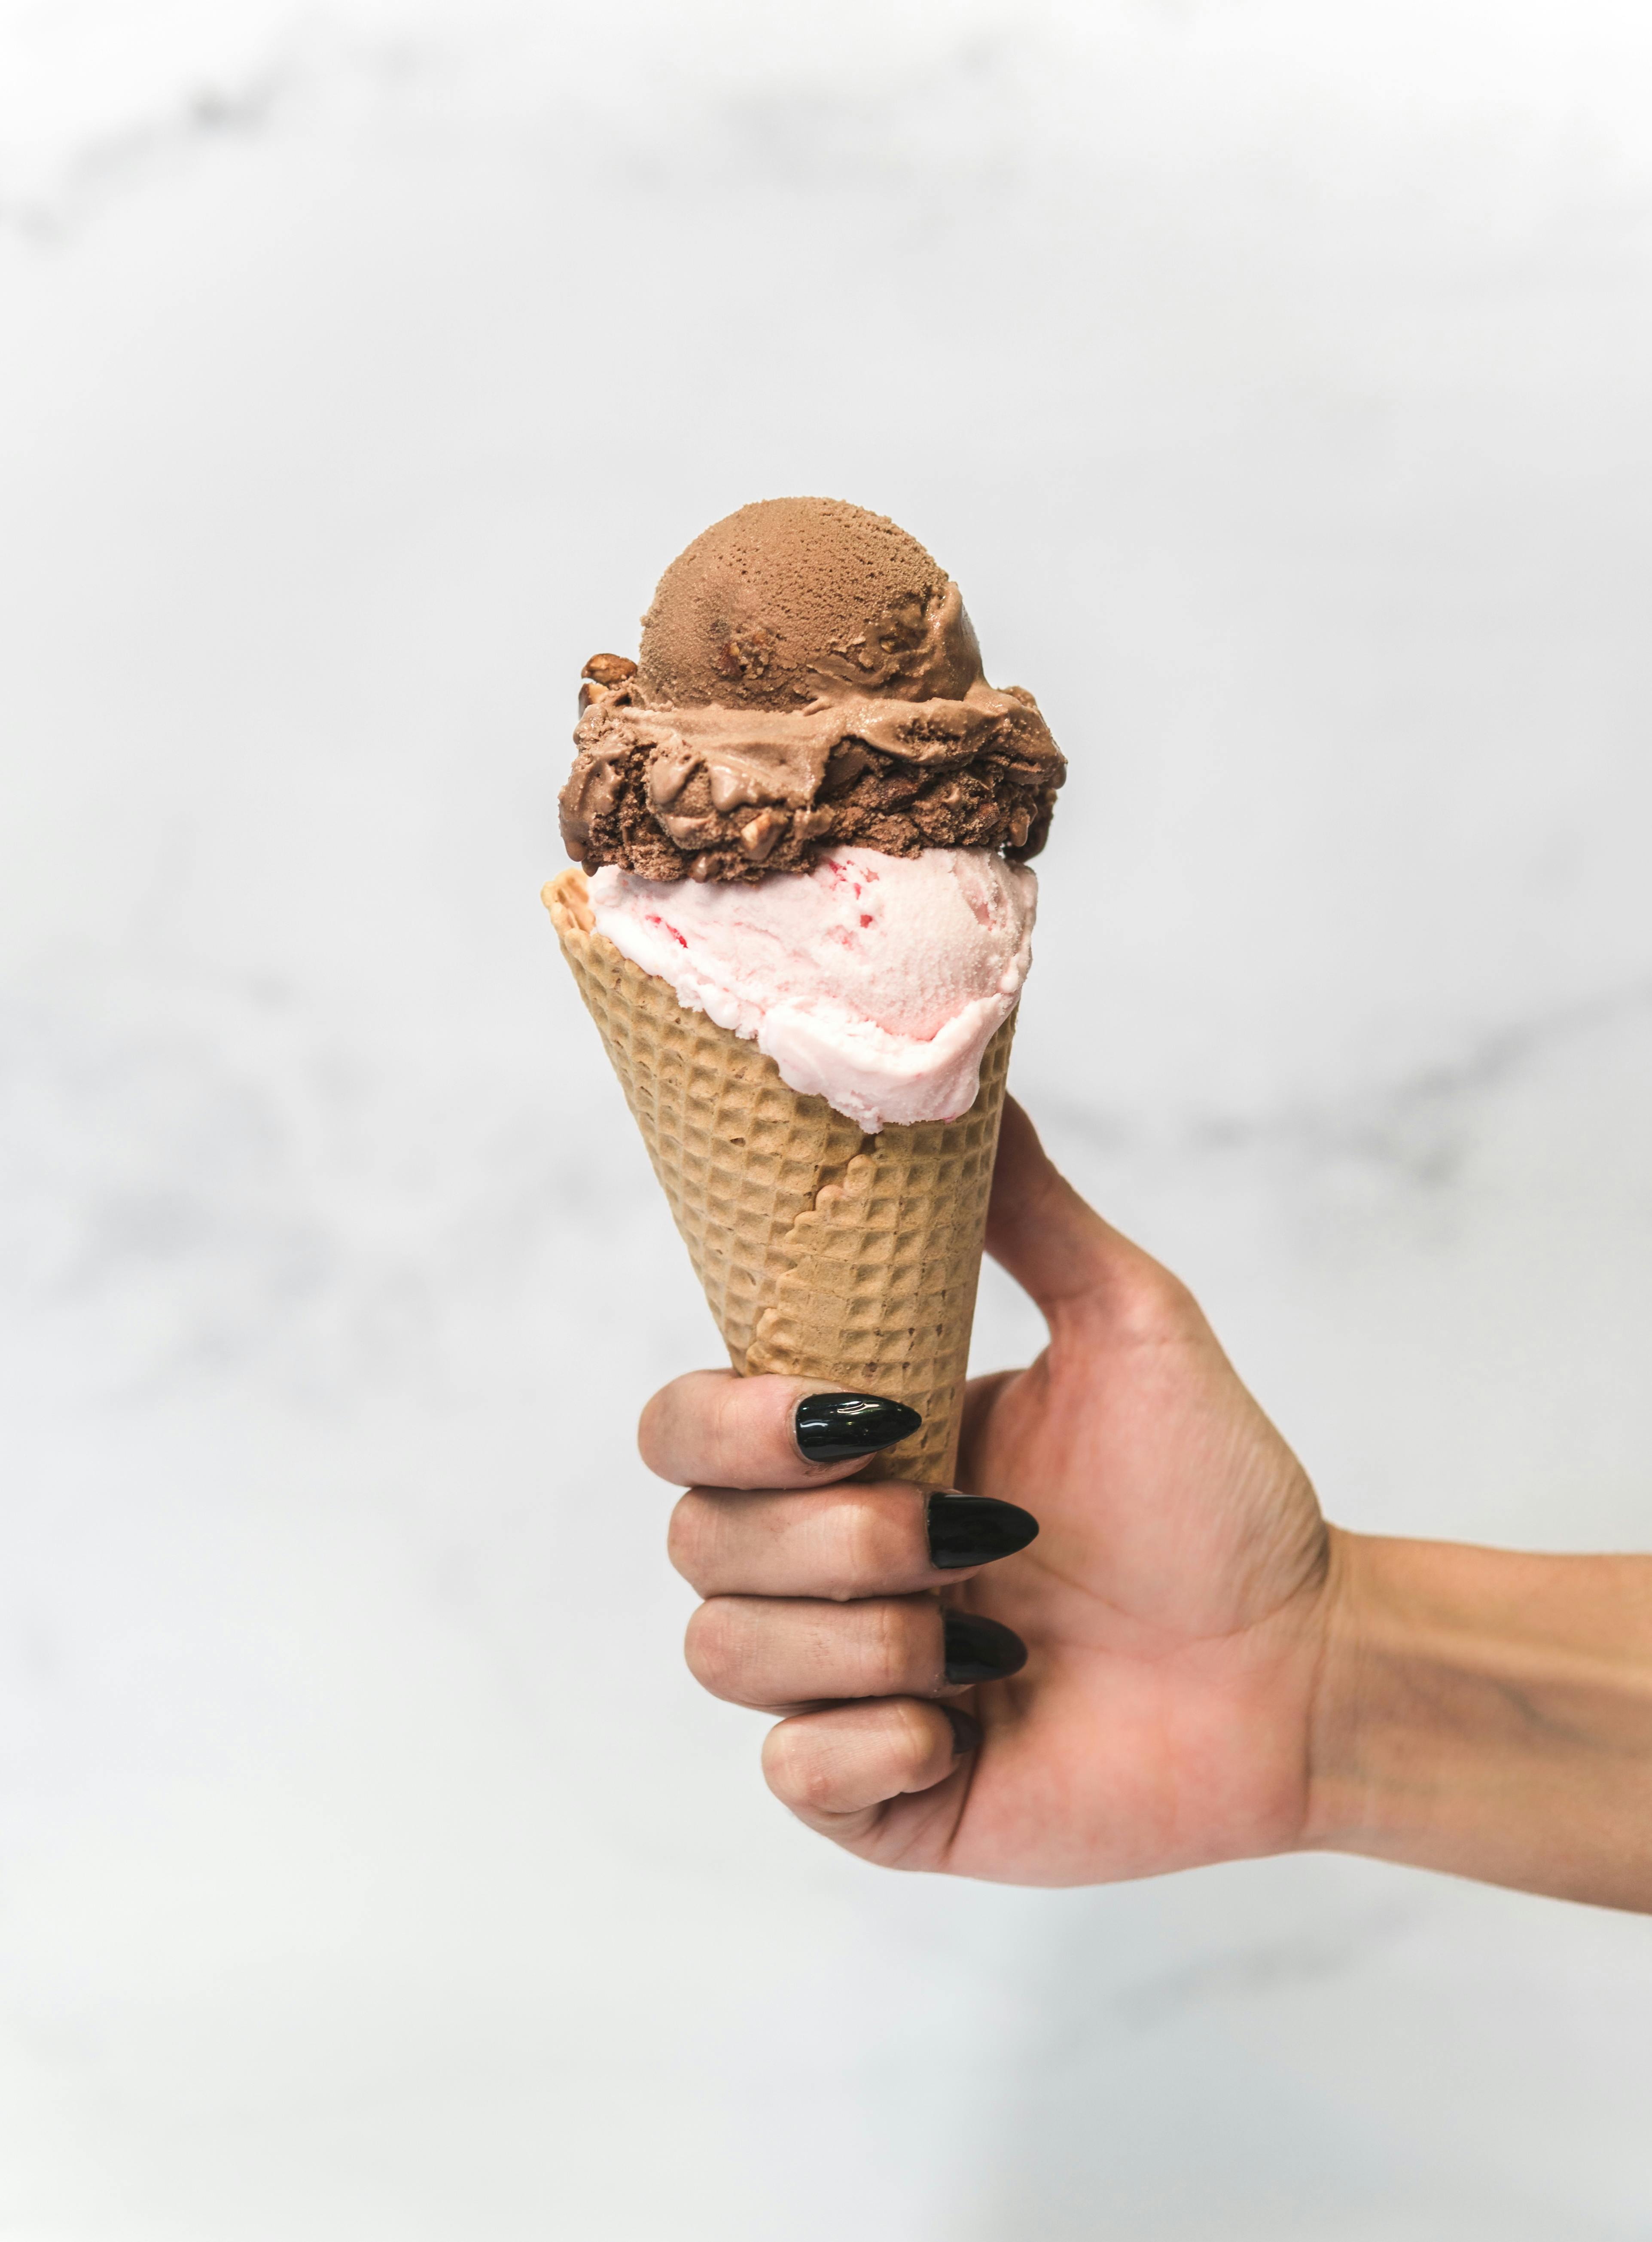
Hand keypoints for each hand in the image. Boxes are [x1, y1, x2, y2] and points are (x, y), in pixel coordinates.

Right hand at [640, 1098, 1332, 1884]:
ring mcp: (844, 1686)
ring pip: (726, 1655)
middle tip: (966, 1535)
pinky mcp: (882, 1798)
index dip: (731, 1424)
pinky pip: (790, 1774)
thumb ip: (1030, 1213)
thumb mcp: (1129, 1328)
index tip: (865, 1415)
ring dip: (862, 1640)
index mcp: (856, 1455)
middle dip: (829, 1539)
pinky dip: (871, 1744)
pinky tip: (973, 1722)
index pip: (686, 1430)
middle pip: (694, 1542)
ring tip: (992, 1640)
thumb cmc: (1220, 1497)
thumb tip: (967, 1073)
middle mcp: (827, 1567)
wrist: (1301, 1665)